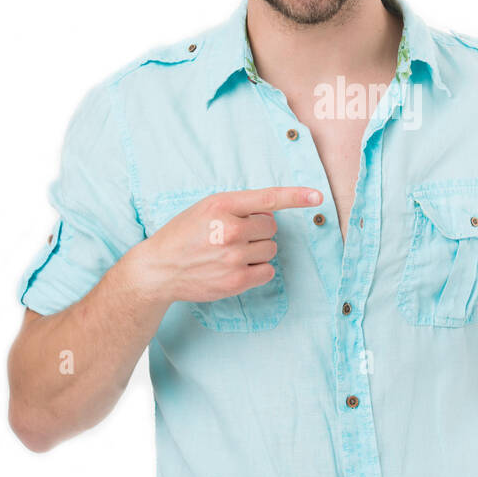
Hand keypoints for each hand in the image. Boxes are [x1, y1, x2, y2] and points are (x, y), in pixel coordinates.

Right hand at [128, 186, 322, 304]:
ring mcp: (233, 256)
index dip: (296, 196)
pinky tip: (236, 267)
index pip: (268, 198)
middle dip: (259, 230)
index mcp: (221, 204)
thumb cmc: (184, 234)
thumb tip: (272, 215)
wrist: (159, 268)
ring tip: (230, 253)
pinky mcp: (236, 280)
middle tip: (234, 235)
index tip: (317, 197)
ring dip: (257, 250)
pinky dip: (258, 269)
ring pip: (270, 249)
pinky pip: (267, 271)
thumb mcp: (206, 208)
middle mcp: (229, 229)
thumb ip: (239, 207)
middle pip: (272, 227)